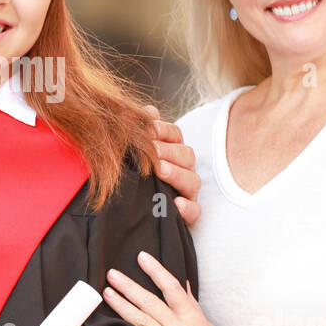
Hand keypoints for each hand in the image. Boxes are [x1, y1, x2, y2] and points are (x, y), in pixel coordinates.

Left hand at [142, 105, 200, 225]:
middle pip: (187, 156)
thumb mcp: (134, 152)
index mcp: (172, 152)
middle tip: (152, 151)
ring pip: (193, 181)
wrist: (130, 212)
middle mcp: (183, 170)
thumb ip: (141, 130)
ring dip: (177, 174)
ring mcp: (187, 192)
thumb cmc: (133, 175)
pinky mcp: (186, 215)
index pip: (175, 135)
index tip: (149, 129)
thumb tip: (147, 111)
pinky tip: (176, 203)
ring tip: (160, 171)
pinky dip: (188, 208)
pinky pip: (195, 211)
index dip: (164, 130)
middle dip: (170, 151)